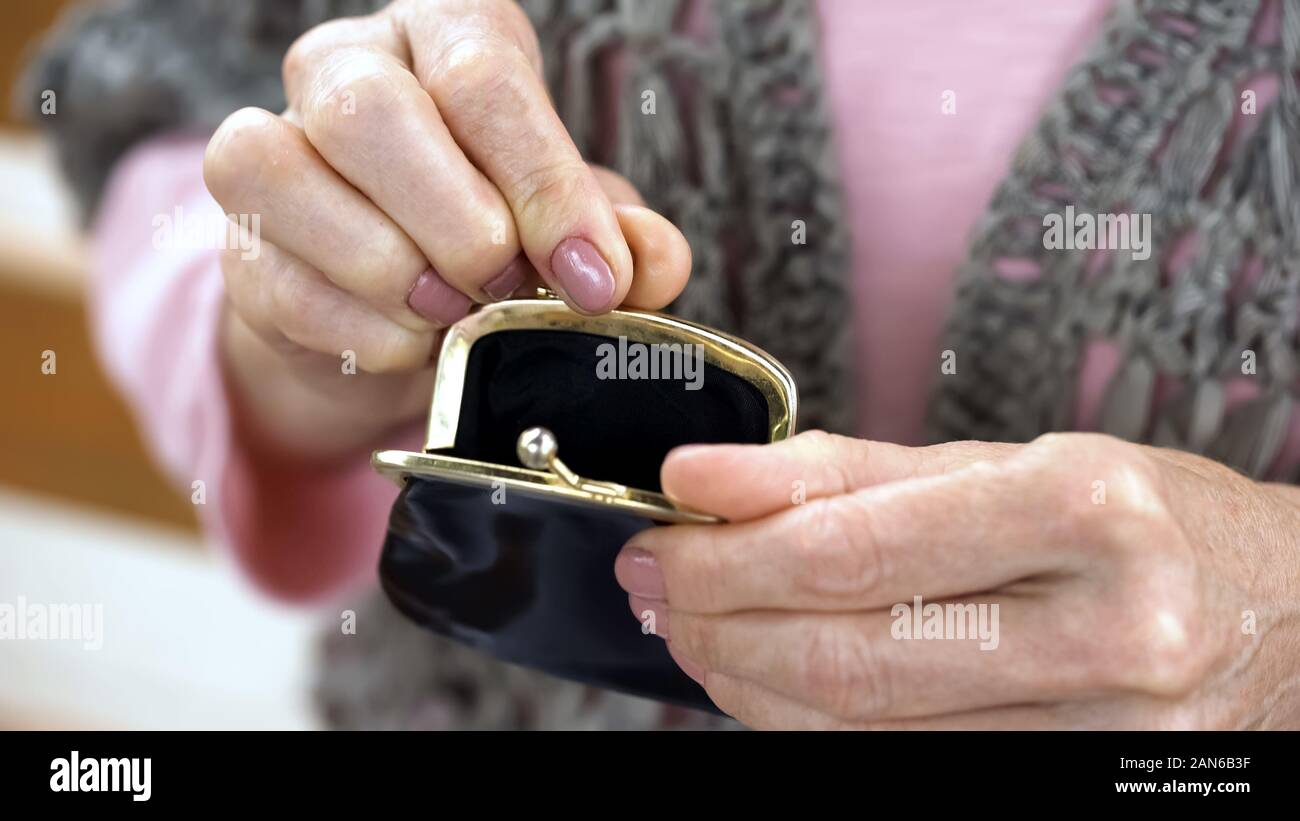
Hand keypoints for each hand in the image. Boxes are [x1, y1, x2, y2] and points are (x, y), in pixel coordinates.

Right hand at [203, 0, 689, 460]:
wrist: (405, 318)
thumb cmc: (499, 243)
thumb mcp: (577, 231)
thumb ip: (624, 238)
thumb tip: (648, 261)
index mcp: (444, 38)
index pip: (481, 74)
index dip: (543, 184)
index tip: (593, 276)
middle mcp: (347, 71)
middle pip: (367, 110)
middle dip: (455, 222)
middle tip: (506, 288)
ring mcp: (275, 150)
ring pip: (286, 174)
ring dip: (391, 271)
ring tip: (453, 315)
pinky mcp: (241, 242)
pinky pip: (273, 276)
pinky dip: (356, 329)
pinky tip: (406, 343)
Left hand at [616, 431, 1299, 728]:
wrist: (1281, 616)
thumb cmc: (1145, 519)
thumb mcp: (1013, 459)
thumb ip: (852, 472)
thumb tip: (710, 479)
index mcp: (1085, 511)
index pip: (858, 547)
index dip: (732, 545)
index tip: (664, 518)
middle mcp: (1102, 634)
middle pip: (849, 655)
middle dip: (719, 618)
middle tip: (656, 580)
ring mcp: (1093, 735)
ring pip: (861, 729)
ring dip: (746, 677)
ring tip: (693, 625)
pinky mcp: (1069, 785)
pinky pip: (896, 765)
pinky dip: (806, 720)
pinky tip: (767, 674)